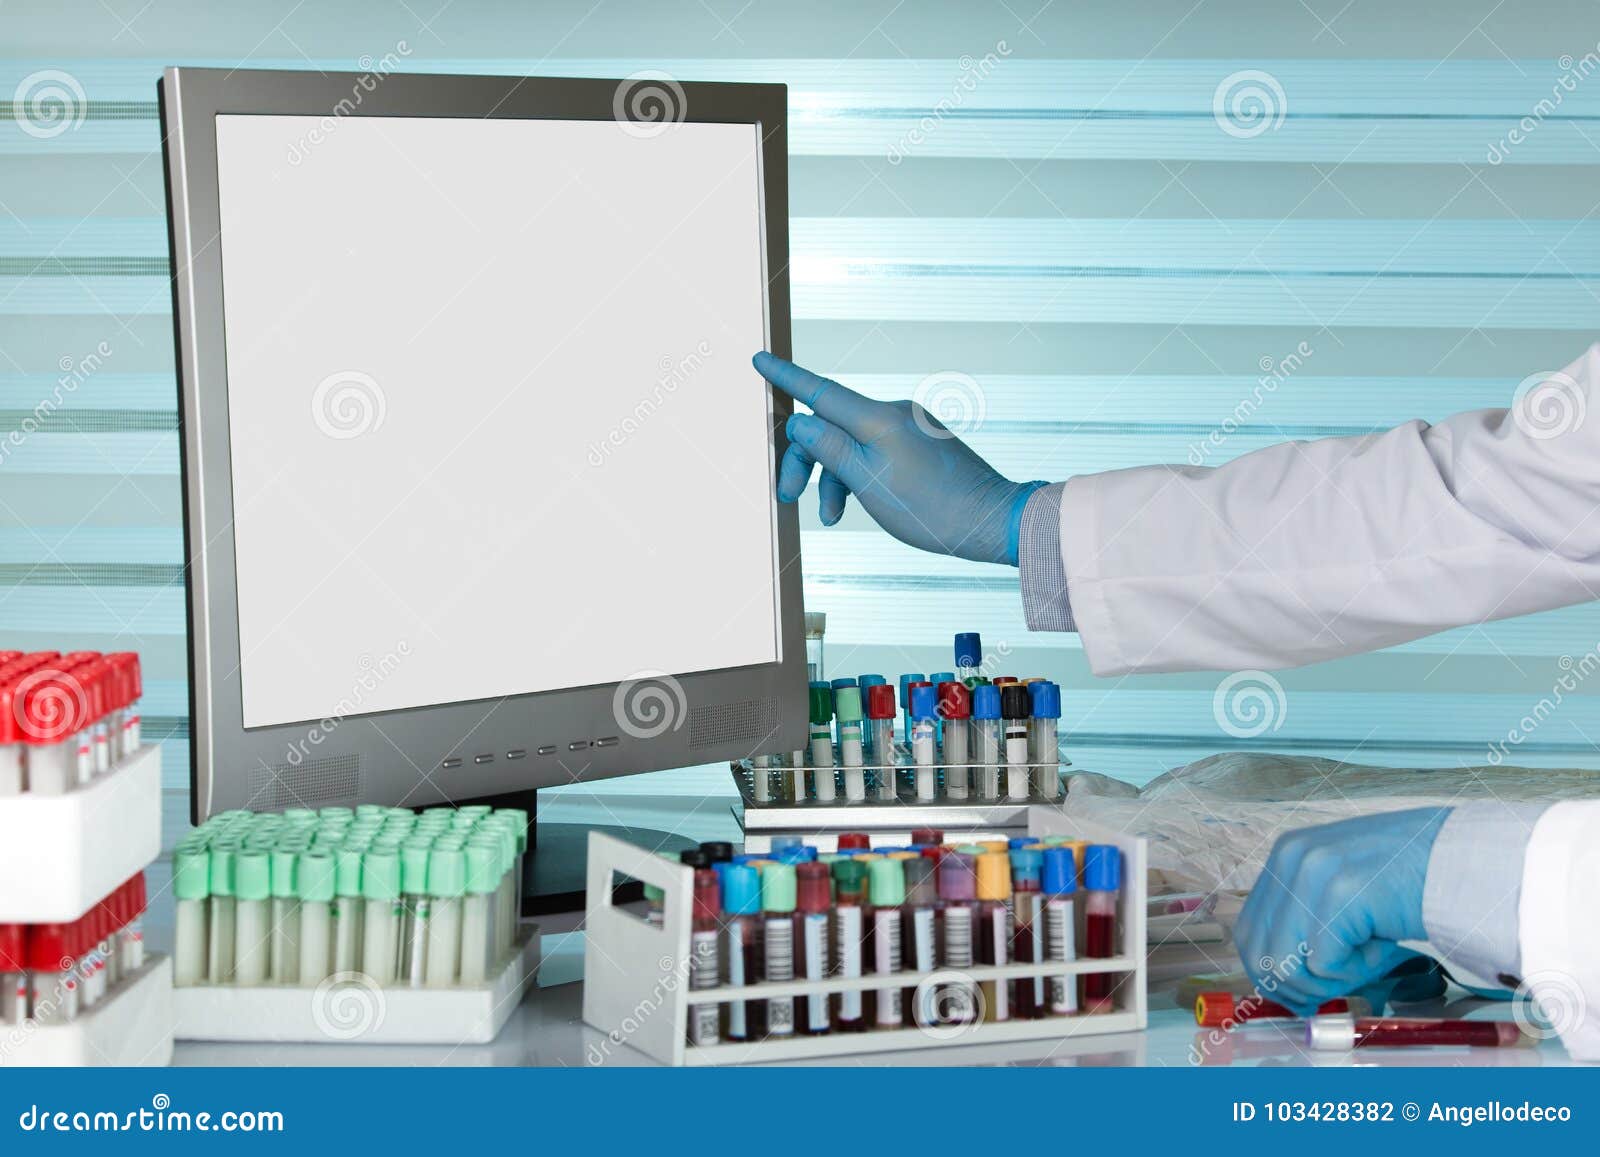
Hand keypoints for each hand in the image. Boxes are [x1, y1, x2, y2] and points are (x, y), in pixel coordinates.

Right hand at [753, 352, 1046, 564]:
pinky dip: (857, 477)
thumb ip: (830, 449)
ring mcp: (908, 429)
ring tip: (831, 517)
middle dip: (805, 459)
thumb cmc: (933, 509)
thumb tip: (800, 420)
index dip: (786, 376)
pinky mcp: (920, 445)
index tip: (761, 360)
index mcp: (879, 419)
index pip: (820, 391)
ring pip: (851, 445)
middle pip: (830, 426)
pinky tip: (857, 505)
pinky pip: (874, 452)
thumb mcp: (868, 483)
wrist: (992, 522)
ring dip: (832, 479)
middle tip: (789, 496)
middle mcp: (893, 415)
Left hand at [1234, 807, 1449, 1014]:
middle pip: (1259, 953)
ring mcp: (1312, 872)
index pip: (1249, 931)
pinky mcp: (1339, 894)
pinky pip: (1324, 965)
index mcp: (1286, 856)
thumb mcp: (1343, 890)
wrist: (1468, 861)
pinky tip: (1385, 943)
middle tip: (1333, 993)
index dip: (1270, 975)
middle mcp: (1290, 858)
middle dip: (1296, 987)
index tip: (1302, 995)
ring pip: (1286, 965)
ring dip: (1329, 980)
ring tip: (1368, 956)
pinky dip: (1357, 970)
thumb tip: (1279, 979)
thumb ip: (1307, 921)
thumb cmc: (1413, 883)